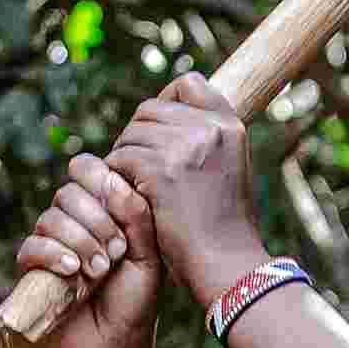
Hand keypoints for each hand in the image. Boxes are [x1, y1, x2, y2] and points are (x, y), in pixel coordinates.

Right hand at [10, 152, 158, 347]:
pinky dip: (53, 254)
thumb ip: (137, 216)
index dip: (101, 184)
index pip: (89, 170)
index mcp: (102, 212)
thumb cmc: (134, 303)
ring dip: (79, 241)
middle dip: (95, 220)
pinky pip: (31, 247)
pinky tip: (73, 273)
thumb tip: (113, 178)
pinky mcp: (31, 271)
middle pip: (68, 191)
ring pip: (50, 218)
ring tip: (99, 271)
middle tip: (115, 252)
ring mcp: (50, 245)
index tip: (124, 220)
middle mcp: (74, 223)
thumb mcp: (148, 257)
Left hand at [106, 76, 270, 294]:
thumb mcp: (230, 169)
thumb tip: (169, 114)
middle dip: (138, 136)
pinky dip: (118, 179)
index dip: (166, 101)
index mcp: (230, 125)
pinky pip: (119, 159)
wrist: (226, 263)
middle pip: (150, 109)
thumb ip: (207, 139)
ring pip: (131, 135)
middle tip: (137, 168)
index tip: (158, 130)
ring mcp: (184, 147)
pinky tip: (131, 199)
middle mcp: (209, 129)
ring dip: (125, 159)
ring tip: (136, 187)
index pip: (188, 84)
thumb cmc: (224, 225)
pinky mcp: (158, 169)